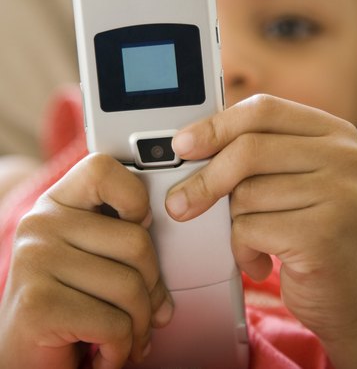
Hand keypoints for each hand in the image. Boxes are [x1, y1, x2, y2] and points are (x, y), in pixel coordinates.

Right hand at [0, 153, 172, 368]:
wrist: (21, 359)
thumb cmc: (67, 304)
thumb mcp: (90, 257)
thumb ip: (119, 238)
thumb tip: (174, 255)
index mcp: (56, 202)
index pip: (103, 168)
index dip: (135, 197)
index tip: (140, 226)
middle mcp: (41, 223)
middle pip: (136, 241)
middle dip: (153, 290)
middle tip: (148, 313)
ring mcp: (35, 260)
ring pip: (130, 287)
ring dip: (140, 326)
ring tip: (129, 338)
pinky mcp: (38, 304)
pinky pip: (113, 324)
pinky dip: (121, 349)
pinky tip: (106, 354)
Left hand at [166, 94, 356, 368]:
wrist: (355, 294)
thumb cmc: (312, 231)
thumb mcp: (292, 178)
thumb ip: (257, 155)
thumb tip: (191, 145)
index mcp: (333, 132)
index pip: (263, 109)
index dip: (216, 125)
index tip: (183, 145)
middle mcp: (344, 156)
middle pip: (248, 150)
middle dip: (204, 179)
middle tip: (178, 202)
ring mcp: (339, 194)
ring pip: (245, 194)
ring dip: (235, 224)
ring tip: (256, 239)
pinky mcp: (324, 235)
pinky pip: (250, 230)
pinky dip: (242, 250)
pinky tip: (262, 261)